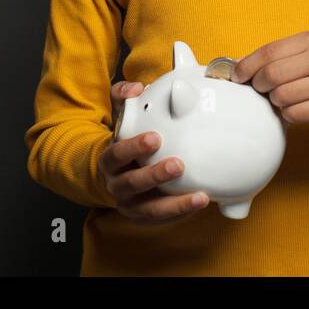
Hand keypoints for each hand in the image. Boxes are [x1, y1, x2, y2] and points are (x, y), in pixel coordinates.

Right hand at [98, 80, 210, 224]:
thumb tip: (135, 88)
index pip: (117, 154)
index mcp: (109, 161)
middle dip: (155, 175)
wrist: (113, 174)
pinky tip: (200, 203)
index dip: (133, 147)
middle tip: (178, 165)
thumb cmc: (124, 142)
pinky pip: (163, 220)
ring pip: (150, 209)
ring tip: (200, 197)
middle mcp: (116, 185)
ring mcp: (130, 204)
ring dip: (174, 204)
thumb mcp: (119, 116)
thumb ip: (123, 96)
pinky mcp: (144, 217)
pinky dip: (181, 213)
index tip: (155, 138)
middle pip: (132, 184)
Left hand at [230, 31, 308, 125]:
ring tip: (282, 99)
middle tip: (262, 90)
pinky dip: (288, 114)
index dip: (247, 66)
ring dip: (275, 101)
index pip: (268, 52)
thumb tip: (237, 66)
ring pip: (281, 96)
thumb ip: (274, 56)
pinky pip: (295, 113)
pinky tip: (295, 109)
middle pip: (272, 75)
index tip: (237, 77)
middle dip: (259, 86)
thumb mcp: (304, 52)